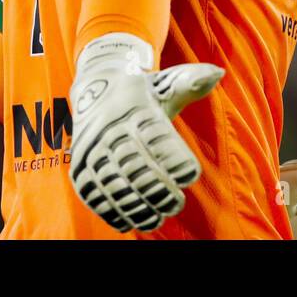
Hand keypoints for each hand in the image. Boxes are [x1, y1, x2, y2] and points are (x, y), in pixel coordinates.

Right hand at [69, 33, 222, 232]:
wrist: (96, 89)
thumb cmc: (144, 92)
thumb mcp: (167, 82)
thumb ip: (192, 81)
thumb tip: (218, 73)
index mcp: (132, 105)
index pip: (154, 134)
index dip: (172, 155)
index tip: (191, 174)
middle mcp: (107, 127)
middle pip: (132, 162)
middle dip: (155, 187)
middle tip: (177, 204)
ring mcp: (90, 149)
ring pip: (111, 182)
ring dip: (134, 204)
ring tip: (157, 218)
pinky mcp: (79, 168)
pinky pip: (92, 193)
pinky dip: (110, 211)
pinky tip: (130, 223)